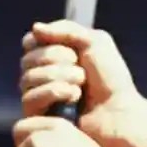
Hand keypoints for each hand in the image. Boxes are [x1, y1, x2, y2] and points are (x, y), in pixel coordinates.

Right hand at [20, 20, 146, 146]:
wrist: (118, 113)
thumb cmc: (111, 79)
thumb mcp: (95, 42)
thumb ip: (65, 30)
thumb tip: (35, 28)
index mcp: (55, 56)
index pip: (31, 42)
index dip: (48, 43)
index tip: (72, 50)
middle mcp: (43, 75)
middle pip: (27, 59)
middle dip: (57, 59)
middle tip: (82, 71)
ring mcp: (39, 97)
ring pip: (27, 78)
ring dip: (59, 76)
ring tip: (82, 86)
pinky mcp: (39, 118)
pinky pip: (29, 98)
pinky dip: (54, 92)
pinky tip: (74, 98)